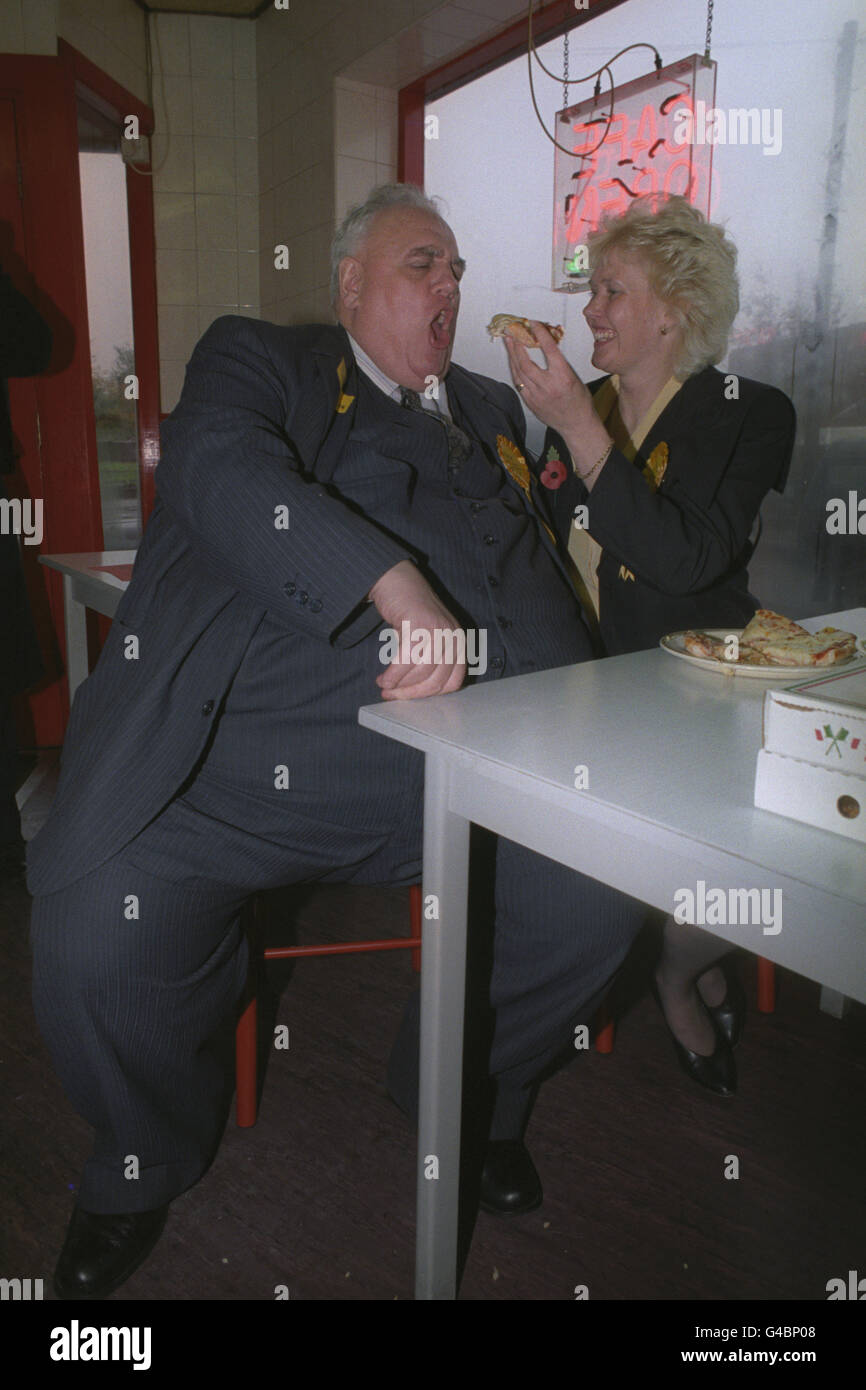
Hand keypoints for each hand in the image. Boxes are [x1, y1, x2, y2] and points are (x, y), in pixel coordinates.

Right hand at [369, 560, 466, 700]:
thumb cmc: (409, 613)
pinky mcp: (419, 625)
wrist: (397, 581)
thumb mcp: (427, 639)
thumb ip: (429, 662)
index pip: (452, 682)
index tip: (411, 697)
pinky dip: (393, 675)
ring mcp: (438, 630)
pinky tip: (383, 678)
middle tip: (392, 696)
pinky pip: (406, 660)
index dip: (430, 694)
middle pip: (436, 680)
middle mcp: (453, 637)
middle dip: (411, 693)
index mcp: (459, 643)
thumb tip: (412, 692)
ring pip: (420, 672)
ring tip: (384, 685)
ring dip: (399, 684)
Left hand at [503, 322, 612, 482]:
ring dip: (512, 356)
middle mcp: (549, 386)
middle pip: (526, 362)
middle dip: (517, 346)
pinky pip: (518, 383)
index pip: (549, 350)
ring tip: (509, 343)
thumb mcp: (574, 376)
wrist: (577, 424)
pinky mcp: (531, 403)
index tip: (533, 323)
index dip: (540, 334)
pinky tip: (512, 361)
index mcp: (563, 377)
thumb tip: (547, 343)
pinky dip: (515, 370)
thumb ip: (559, 362)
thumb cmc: (579, 400)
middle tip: (511, 332)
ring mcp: (537, 396)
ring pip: (519, 372)